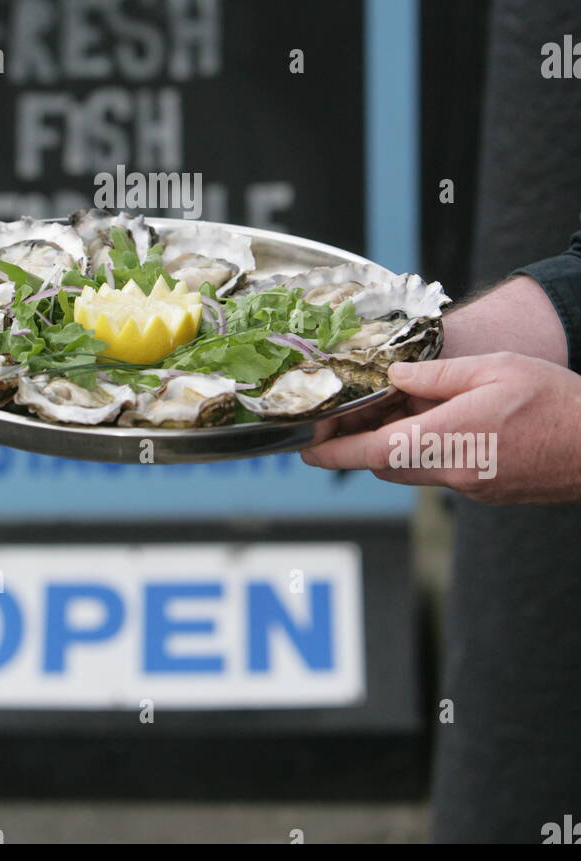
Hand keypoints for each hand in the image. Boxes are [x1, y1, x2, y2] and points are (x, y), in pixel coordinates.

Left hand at [300, 352, 580, 503]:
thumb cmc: (554, 403)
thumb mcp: (492, 369)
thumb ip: (437, 376)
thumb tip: (395, 378)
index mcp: (448, 439)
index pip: (373, 451)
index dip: (334, 451)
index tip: (306, 449)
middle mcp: (454, 472)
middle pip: (387, 463)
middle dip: (363, 441)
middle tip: (357, 410)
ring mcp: (471, 487)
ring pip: (414, 469)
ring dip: (398, 444)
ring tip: (404, 407)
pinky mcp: (488, 492)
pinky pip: (443, 472)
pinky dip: (429, 450)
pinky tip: (443, 421)